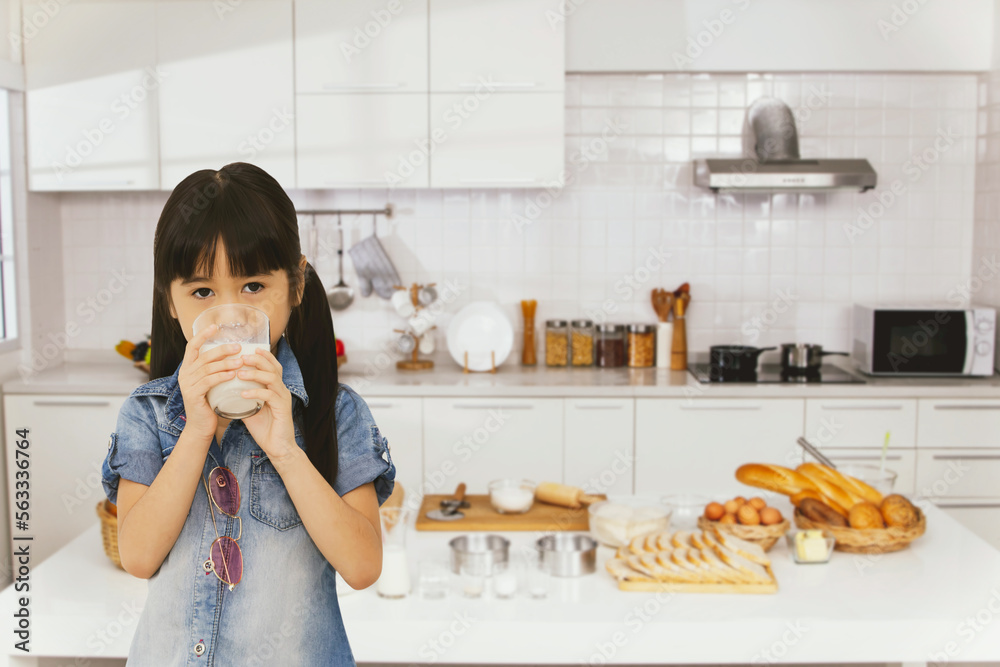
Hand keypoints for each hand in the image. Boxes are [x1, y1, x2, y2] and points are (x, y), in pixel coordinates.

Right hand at [177, 324, 244, 441]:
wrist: (201, 426)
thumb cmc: (210, 402)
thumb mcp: (211, 382)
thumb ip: (216, 369)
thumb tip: (235, 353)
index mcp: (188, 368)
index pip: (192, 346)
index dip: (202, 335)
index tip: (215, 326)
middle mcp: (185, 374)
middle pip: (204, 356)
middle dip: (222, 349)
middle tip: (239, 347)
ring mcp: (187, 384)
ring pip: (207, 368)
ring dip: (226, 363)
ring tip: (241, 361)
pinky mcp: (192, 395)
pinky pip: (208, 382)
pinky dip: (221, 376)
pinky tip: (232, 375)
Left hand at [237, 347, 298, 462]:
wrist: (277, 447)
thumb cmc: (264, 428)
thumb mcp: (251, 409)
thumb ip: (242, 398)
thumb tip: (224, 390)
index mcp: (276, 388)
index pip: (273, 366)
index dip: (263, 356)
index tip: (250, 348)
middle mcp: (282, 390)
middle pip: (273, 367)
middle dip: (258, 359)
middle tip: (242, 356)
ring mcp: (283, 398)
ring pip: (272, 378)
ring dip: (255, 373)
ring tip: (240, 373)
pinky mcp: (282, 409)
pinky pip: (269, 395)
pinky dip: (256, 392)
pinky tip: (243, 393)